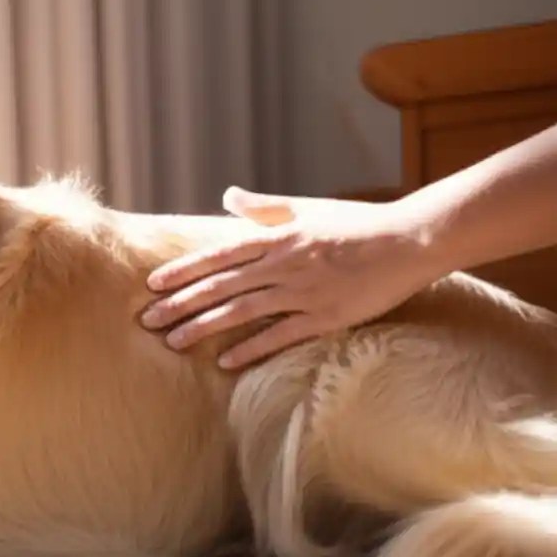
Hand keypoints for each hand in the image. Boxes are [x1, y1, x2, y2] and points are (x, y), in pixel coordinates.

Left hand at [141, 186, 438, 368]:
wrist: (409, 241)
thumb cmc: (356, 223)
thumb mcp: (306, 209)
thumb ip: (263, 207)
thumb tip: (228, 195)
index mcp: (277, 237)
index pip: (219, 255)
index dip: (184, 270)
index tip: (154, 284)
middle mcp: (283, 264)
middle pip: (221, 286)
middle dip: (181, 303)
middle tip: (147, 320)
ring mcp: (303, 292)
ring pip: (242, 312)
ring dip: (203, 327)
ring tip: (173, 342)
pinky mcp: (324, 317)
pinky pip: (279, 336)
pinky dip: (251, 349)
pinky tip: (224, 361)